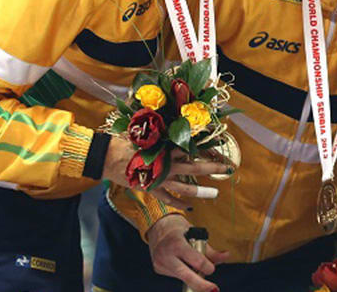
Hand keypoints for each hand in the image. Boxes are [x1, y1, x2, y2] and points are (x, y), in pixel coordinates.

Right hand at [102, 137, 230, 208]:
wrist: (108, 156)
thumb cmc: (128, 141)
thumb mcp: (148, 133)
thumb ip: (165, 133)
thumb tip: (180, 128)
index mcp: (167, 148)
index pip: (193, 147)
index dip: (210, 147)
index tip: (224, 144)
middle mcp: (167, 164)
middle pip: (196, 168)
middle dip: (214, 168)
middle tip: (228, 169)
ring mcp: (160, 179)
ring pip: (185, 188)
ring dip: (201, 191)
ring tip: (215, 193)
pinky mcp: (151, 188)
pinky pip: (168, 198)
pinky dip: (178, 203)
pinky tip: (189, 207)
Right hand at [147, 214, 227, 291]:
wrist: (157, 227)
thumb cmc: (179, 229)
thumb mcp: (196, 234)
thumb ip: (210, 250)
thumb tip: (226, 256)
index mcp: (177, 243)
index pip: (196, 260)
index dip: (207, 266)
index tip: (211, 268)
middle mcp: (166, 255)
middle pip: (186, 275)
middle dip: (200, 285)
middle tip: (213, 289)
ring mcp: (160, 264)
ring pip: (182, 277)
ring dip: (193, 276)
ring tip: (195, 265)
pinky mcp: (158, 269)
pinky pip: (176, 275)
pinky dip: (184, 272)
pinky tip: (183, 262)